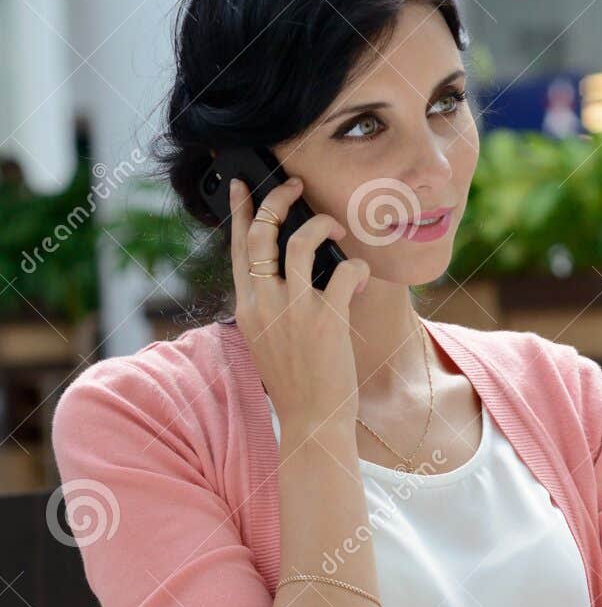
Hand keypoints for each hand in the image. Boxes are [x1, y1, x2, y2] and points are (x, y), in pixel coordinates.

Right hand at [229, 174, 369, 432]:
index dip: (242, 211)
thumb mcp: (270, 341)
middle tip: (296, 186)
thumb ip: (274, 306)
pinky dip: (355, 268)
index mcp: (247, 308)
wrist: (312, 422)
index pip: (238, 247)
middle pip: (262, 233)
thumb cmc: (297, 384)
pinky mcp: (326, 320)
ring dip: (321, 225)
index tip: (244, 185)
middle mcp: (264, 304)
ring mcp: (294, 311)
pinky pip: (344, 273)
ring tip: (336, 228)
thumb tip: (302, 272)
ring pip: (300, 242)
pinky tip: (358, 275)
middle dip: (277, 199)